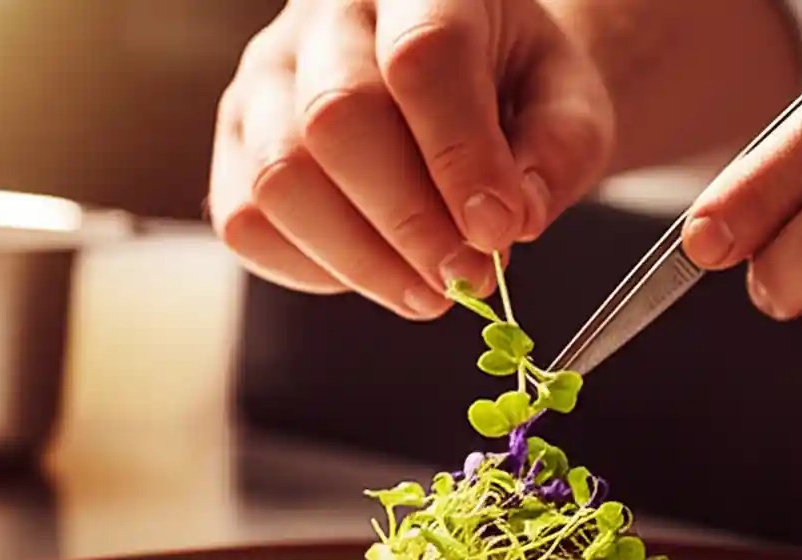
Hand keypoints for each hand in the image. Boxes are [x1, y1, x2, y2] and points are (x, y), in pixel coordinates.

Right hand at [209, 0, 612, 319]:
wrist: (455, 71)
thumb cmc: (512, 83)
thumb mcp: (567, 103)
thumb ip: (555, 156)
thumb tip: (506, 223)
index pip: (423, 57)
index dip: (460, 157)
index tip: (498, 233)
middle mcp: (325, 17)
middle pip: (337, 118)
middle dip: (408, 222)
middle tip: (465, 279)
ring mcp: (264, 78)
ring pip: (280, 180)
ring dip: (362, 260)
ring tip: (429, 290)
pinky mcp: (234, 143)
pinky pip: (249, 223)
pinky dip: (314, 269)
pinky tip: (376, 270)